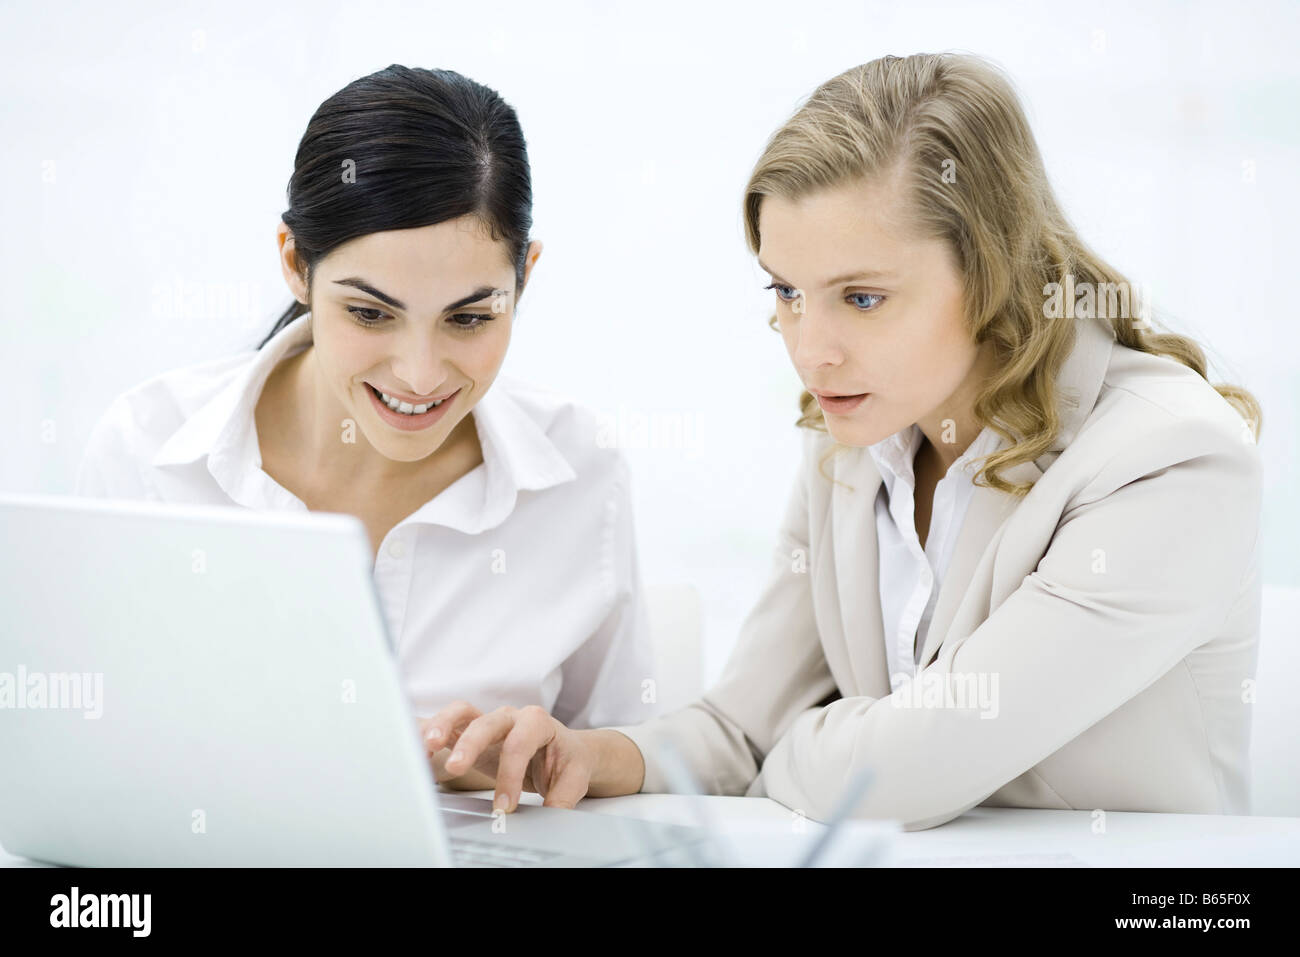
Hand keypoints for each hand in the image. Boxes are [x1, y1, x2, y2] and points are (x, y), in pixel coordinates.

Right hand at [420, 701, 596, 811]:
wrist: (560, 749)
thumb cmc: (565, 759)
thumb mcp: (574, 777)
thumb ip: (563, 796)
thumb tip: (551, 813)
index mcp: (537, 722)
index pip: (519, 744)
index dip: (509, 775)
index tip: (504, 807)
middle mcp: (509, 716)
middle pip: (485, 723)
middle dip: (470, 745)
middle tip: (458, 769)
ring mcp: (486, 720)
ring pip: (459, 713)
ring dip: (441, 726)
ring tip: (426, 746)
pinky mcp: (468, 731)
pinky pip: (445, 725)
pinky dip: (428, 732)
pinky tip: (416, 750)